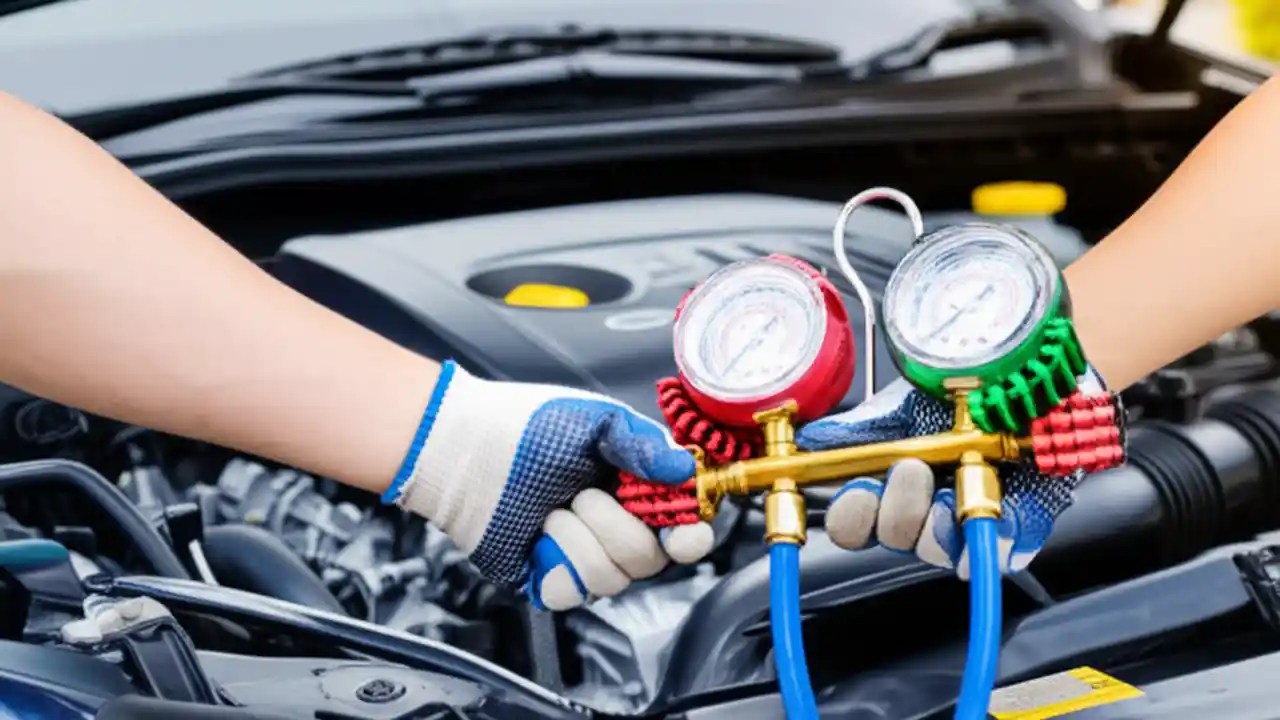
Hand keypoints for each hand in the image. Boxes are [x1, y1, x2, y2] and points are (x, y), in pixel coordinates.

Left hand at [382, 361, 713, 609]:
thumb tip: (683, 471)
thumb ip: (645, 445)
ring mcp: (581, 558)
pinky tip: (540, 533)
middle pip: (652, 560)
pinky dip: (558, 559)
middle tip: (585, 494)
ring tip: (554, 507)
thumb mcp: (599, 421)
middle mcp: (615, 529)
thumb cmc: (528, 427)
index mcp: (635, 491)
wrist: (466, 448)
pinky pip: (573, 591)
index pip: (685, 530)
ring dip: (582, 537)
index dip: (690, 536)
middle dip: (619, 526)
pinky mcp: (547, 580)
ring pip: (614, 579)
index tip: (682, 530)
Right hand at [794, 376, 1104, 577]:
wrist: (1027, 383)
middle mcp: (922, 512)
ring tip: (949, 484)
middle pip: (890, 538)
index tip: (859, 489)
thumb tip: (809, 438)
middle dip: (897, 507)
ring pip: (934, 551)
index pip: (853, 524)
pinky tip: (985, 510)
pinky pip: (992, 556)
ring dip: (937, 520)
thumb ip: (858, 425)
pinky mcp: (1013, 532)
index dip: (852, 516)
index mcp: (887, 486)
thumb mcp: (904, 402)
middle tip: (912, 468)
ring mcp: (964, 525)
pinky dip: (985, 537)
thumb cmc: (964, 394)